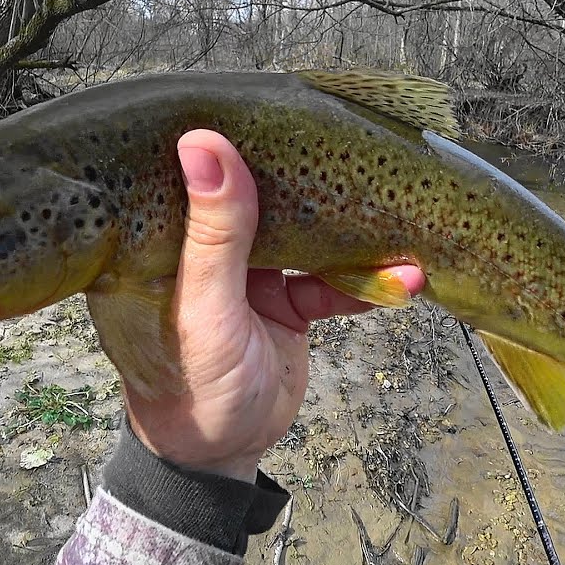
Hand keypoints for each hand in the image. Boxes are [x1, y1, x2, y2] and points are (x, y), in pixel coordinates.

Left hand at [122, 130, 425, 481]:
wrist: (219, 459)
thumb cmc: (190, 389)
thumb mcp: (206, 308)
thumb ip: (214, 232)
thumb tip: (205, 142)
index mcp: (161, 238)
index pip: (194, 169)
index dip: (231, 137)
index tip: (274, 106)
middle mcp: (201, 248)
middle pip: (258, 194)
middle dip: (311, 183)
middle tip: (355, 157)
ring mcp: (247, 274)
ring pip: (305, 234)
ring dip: (352, 236)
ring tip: (400, 228)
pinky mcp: (283, 301)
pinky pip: (329, 280)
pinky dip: (364, 281)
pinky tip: (403, 277)